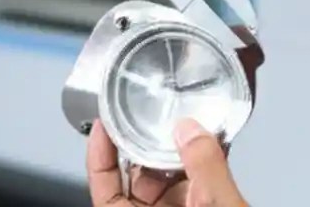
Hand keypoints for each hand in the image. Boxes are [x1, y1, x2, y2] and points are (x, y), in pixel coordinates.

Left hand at [87, 118, 247, 205]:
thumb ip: (205, 168)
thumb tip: (190, 132)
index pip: (105, 187)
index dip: (100, 154)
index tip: (104, 126)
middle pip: (137, 179)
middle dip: (150, 148)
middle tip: (162, 123)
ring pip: (167, 181)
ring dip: (178, 156)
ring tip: (190, 133)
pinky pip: (192, 186)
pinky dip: (199, 167)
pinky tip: (209, 149)